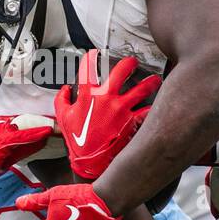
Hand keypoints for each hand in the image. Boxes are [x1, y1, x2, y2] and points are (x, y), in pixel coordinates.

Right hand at [55, 50, 158, 179]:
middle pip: (121, 71)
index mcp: (88, 96)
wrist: (90, 164)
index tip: (94, 54)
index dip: (91, 57)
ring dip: (150, 82)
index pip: (88, 68)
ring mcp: (121, 110)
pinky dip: (153, 107)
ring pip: (142, 88)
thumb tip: (65, 89)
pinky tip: (156, 106)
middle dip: (129, 63)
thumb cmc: (77, 141)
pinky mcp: (132, 121)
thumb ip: (62, 101)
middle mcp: (106, 99)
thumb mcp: (63, 119)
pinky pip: (148, 110)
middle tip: (133, 62)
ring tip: (154, 80)